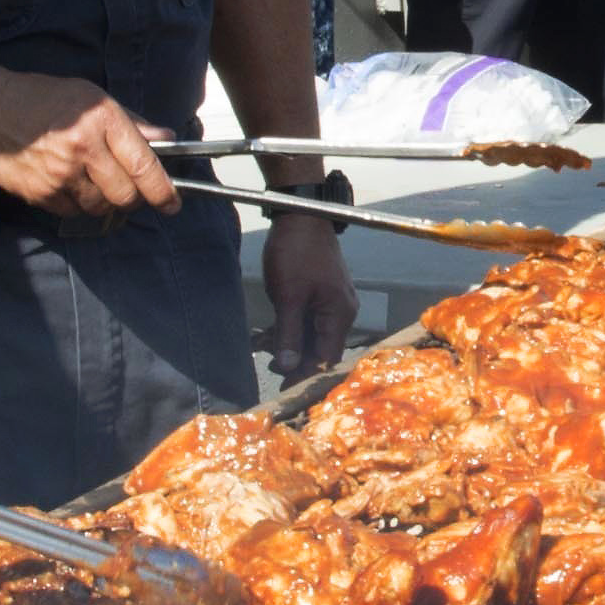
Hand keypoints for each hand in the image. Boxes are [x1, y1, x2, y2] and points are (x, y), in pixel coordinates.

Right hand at [0, 64, 176, 215]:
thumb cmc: (44, 99)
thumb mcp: (92, 98)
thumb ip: (131, 123)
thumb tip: (166, 140)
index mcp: (101, 120)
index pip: (143, 166)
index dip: (163, 191)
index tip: (173, 203)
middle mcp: (82, 149)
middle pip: (124, 195)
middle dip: (133, 198)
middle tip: (130, 190)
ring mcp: (59, 174)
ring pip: (99, 207)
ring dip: (103, 201)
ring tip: (92, 179)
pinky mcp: (39, 193)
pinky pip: (72, 212)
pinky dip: (77, 203)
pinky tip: (67, 181)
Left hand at [261, 213, 359, 374]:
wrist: (301, 215)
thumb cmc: (296, 253)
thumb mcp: (288, 296)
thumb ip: (289, 335)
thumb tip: (288, 367)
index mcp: (339, 314)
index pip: (326, 358)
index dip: (305, 375)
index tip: (282, 388)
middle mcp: (342, 311)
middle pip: (321, 349)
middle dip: (296, 361)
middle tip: (270, 370)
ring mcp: (332, 302)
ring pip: (312, 335)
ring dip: (289, 344)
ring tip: (263, 348)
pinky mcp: (321, 294)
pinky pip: (308, 320)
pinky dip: (290, 329)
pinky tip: (268, 333)